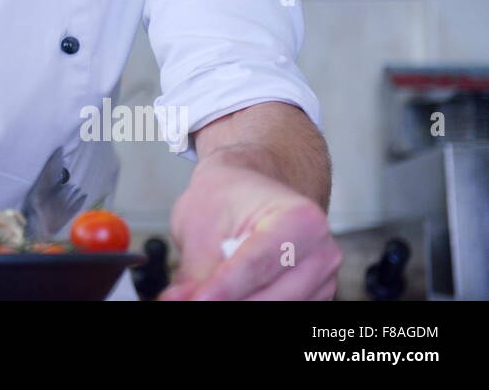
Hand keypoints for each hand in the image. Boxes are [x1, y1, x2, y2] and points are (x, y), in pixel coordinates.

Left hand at [159, 155, 341, 299]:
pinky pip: (282, 310)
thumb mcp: (200, 223)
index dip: (224, 288)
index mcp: (300, 220)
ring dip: (237, 304)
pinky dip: (249, 304)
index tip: (197, 299)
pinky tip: (227, 294)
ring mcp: (322, 280)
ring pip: (278, 307)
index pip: (257, 265)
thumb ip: (195, 270)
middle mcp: (321, 253)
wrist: (247, 192)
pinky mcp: (313, 298)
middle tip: (190, 298)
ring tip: (203, 293)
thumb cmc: (227, 197)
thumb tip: (181, 301)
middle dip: (227, 301)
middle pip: (271, 296)